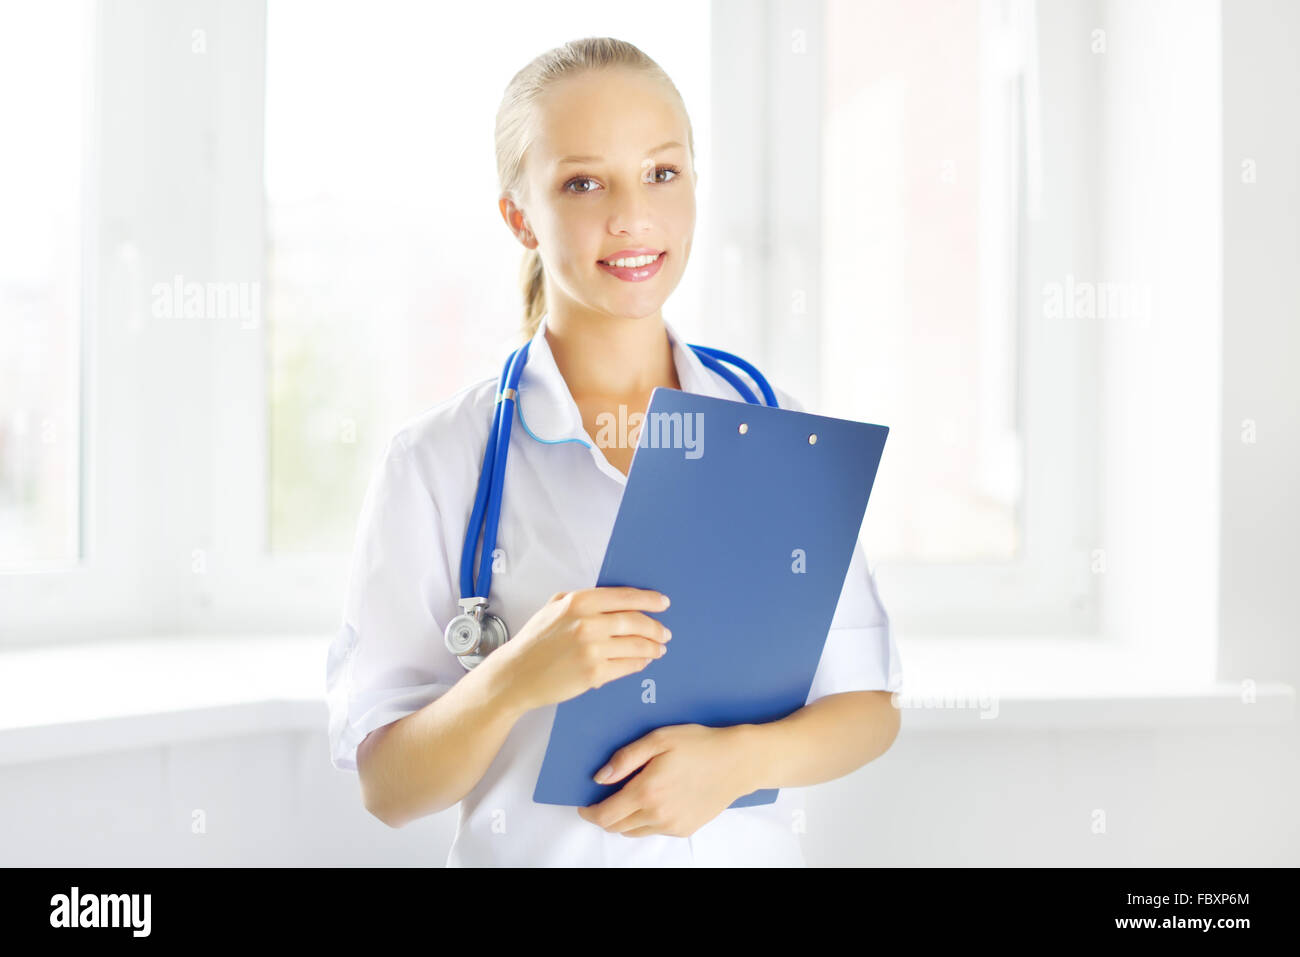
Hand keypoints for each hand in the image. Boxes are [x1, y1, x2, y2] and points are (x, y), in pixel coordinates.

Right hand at [488, 587, 672, 711]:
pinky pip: (628, 666)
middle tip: (665, 633)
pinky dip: (640, 663)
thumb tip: (614, 599)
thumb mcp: (554, 607)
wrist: (517, 674)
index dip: (649, 599)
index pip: (625, 597)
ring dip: (653, 648)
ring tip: (659, 649)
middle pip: (636, 622)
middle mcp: (588, 623)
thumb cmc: (535, 641)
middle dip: (656, 628)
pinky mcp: (594, 673)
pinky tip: (643, 661)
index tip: (663, 603)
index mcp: (579, 602)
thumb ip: (581, 599)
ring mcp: (592, 649)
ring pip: (636, 646)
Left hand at [576, 724, 753, 837]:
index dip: (589, 812)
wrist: (738, 762)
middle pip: (616, 827)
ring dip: (624, 820)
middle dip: (604, 815)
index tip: (584, 803)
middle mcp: (657, 814)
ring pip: (633, 832)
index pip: (605, 815)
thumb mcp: (659, 739)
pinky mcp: (684, 829)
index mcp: (647, 792)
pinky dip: (645, 821)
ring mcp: (672, 825)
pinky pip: (653, 831)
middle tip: (604, 798)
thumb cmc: (699, 744)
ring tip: (628, 797)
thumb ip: (625, 758)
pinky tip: (653, 800)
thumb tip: (599, 778)